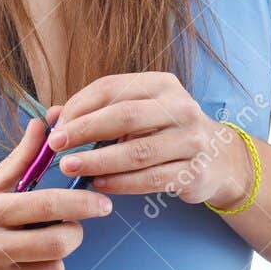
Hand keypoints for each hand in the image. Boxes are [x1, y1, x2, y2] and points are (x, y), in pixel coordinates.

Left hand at [42, 72, 252, 208]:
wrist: (219, 158)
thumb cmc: (165, 131)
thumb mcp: (137, 112)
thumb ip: (96, 112)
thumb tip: (51, 118)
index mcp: (162, 84)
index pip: (112, 88)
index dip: (79, 106)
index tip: (55, 126)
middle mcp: (180, 108)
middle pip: (123, 117)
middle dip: (84, 130)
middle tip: (56, 145)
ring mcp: (191, 140)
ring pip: (136, 152)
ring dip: (98, 161)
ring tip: (70, 168)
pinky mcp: (194, 172)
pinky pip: (150, 179)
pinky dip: (120, 183)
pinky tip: (99, 184)